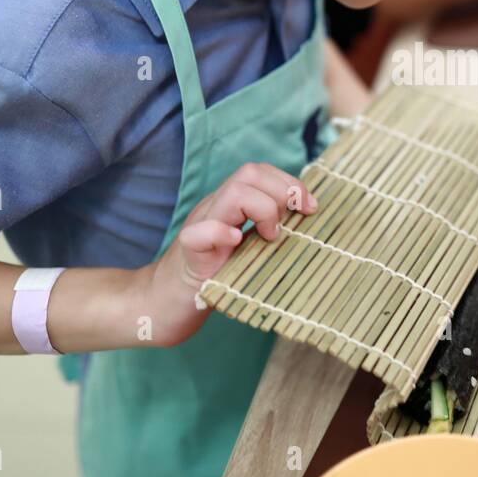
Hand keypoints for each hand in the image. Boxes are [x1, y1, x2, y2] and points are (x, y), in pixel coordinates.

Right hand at [129, 162, 317, 347]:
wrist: (166, 303)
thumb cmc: (214, 279)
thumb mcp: (248, 250)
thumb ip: (268, 232)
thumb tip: (308, 223)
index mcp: (231, 207)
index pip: (261, 172)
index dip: (291, 184)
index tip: (311, 209)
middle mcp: (215, 209)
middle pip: (249, 173)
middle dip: (283, 191)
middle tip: (293, 222)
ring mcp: (199, 227)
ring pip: (232, 192)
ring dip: (262, 210)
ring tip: (268, 237)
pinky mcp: (187, 253)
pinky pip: (200, 232)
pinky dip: (222, 233)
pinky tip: (235, 246)